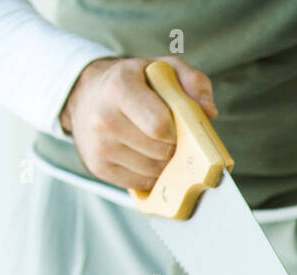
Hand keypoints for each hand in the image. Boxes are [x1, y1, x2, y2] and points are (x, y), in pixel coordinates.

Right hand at [59, 56, 216, 191]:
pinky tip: (146, 155)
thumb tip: (208, 111)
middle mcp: (103, 119)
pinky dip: (151, 173)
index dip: (177, 129)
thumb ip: (193, 81)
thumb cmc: (135, 82)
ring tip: (157, 143)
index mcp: (119, 88)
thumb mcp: (164, 69)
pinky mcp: (98, 167)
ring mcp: (98, 146)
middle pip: (161, 151)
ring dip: (165, 162)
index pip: (160, 126)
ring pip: (154, 170)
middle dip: (174, 146)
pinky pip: (142, 183)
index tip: (177, 123)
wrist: (88, 93)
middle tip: (170, 134)